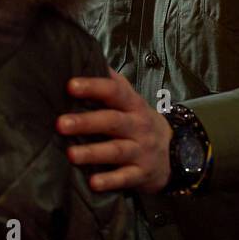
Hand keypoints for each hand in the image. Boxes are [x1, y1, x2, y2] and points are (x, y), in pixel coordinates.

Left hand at [58, 67, 171, 193]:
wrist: (177, 153)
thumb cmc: (140, 123)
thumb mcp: (132, 101)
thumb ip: (112, 83)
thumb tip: (85, 56)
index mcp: (133, 105)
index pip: (114, 91)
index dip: (93, 87)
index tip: (70, 85)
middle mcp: (138, 126)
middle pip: (112, 121)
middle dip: (86, 122)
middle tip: (61, 123)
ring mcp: (141, 151)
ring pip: (117, 150)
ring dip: (93, 152)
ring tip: (70, 154)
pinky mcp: (142, 174)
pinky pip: (126, 178)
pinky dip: (110, 181)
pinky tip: (92, 183)